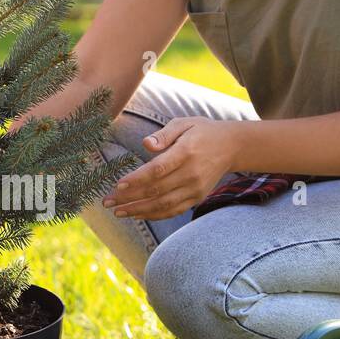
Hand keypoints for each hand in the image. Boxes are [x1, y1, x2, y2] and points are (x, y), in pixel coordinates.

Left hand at [102, 117, 247, 220]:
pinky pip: (173, 210)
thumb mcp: (183, 123)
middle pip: (156, 190)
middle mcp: (191, 174)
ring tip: (118, 212)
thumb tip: (145, 144)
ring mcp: (195, 189)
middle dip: (129, 199)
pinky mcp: (197, 198)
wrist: (232, 147)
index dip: (136, 180)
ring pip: (163, 205)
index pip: (157, 170)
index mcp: (186, 152)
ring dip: (138, 211)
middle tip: (107, 202)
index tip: (117, 185)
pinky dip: (154, 215)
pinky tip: (137, 214)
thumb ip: (163, 134)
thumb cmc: (201, 132)